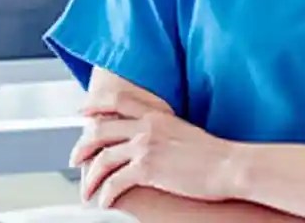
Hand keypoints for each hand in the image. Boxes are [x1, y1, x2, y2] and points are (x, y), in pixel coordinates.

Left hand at [70, 94, 237, 208]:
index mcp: (156, 114)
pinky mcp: (147, 169)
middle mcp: (146, 126)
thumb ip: (163, 130)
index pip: (117, 101)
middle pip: (100, 130)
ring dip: (90, 178)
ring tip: (86, 190)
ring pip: (102, 158)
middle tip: (74, 159)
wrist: (230, 165)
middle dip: (82, 146)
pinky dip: (105, 194)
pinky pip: (114, 182)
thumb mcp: (184, 131)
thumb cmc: (214, 155)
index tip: (82, 113)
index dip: (96, 105)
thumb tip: (152, 140)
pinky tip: (104, 202)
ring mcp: (145, 146)